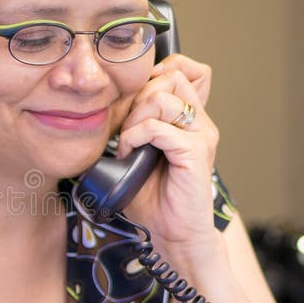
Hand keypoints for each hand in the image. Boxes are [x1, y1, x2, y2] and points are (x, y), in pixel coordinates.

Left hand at [116, 53, 219, 248]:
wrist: (174, 233)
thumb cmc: (155, 198)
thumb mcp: (137, 153)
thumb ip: (132, 126)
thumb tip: (102, 105)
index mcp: (190, 118)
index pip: (180, 69)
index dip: (152, 76)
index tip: (131, 103)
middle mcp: (200, 121)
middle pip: (170, 75)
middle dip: (138, 97)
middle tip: (127, 127)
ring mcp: (201, 135)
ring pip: (162, 97)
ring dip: (135, 118)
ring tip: (128, 142)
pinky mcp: (195, 152)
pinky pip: (159, 127)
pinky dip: (136, 136)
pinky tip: (130, 153)